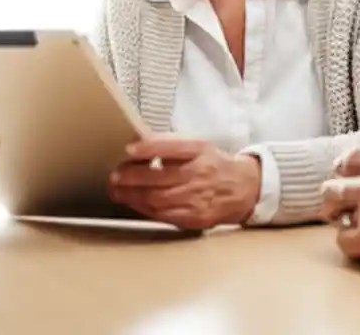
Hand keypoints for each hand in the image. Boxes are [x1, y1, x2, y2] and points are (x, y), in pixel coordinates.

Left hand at [108, 137, 260, 229]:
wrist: (245, 189)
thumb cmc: (215, 165)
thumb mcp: (198, 146)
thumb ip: (171, 145)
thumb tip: (138, 143)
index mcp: (200, 151)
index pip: (171, 147)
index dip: (148, 148)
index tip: (129, 149)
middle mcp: (200, 174)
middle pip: (159, 177)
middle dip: (131, 177)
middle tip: (114, 176)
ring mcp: (198, 198)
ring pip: (157, 199)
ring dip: (132, 195)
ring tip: (116, 191)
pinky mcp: (195, 217)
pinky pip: (164, 215)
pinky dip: (145, 209)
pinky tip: (134, 203)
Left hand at [321, 145, 359, 296]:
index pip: (351, 158)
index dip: (344, 169)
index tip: (344, 177)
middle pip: (332, 187)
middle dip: (333, 197)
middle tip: (339, 208)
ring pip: (334, 213)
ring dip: (341, 221)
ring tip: (351, 230)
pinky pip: (344, 241)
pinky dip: (351, 245)